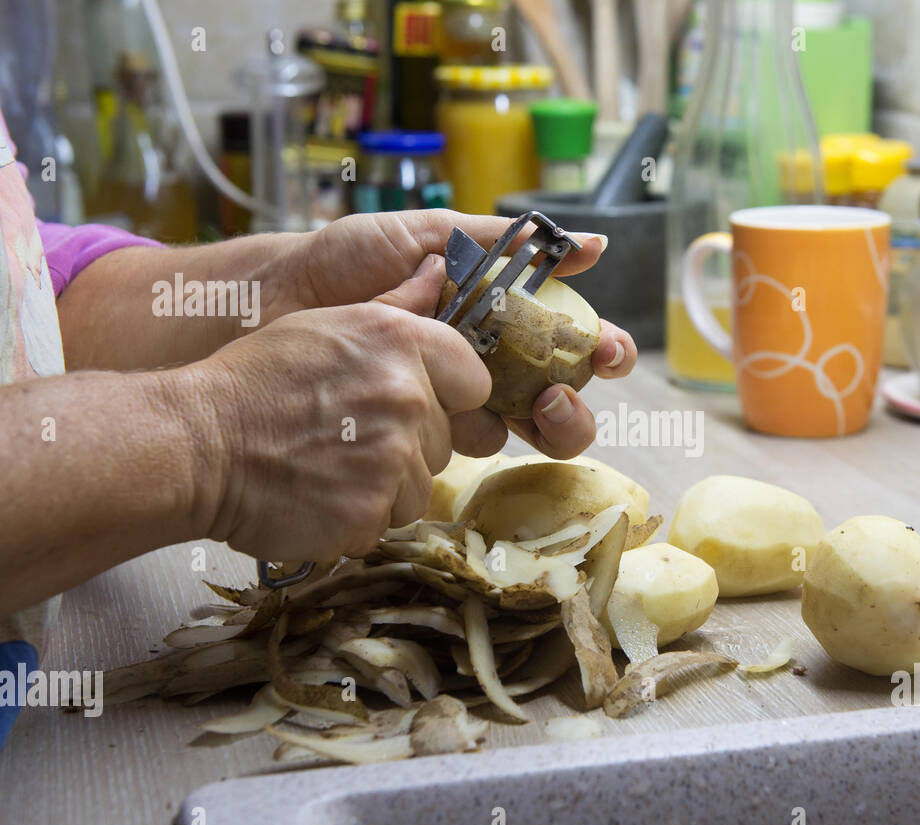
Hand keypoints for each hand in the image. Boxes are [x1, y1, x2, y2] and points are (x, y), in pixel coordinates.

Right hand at [183, 301, 488, 561]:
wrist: (196, 444)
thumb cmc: (256, 381)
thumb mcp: (325, 323)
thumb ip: (395, 305)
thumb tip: (437, 269)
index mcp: (401, 342)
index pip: (475, 381)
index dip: (449, 397)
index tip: (415, 405)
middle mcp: (407, 397)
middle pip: (445, 440)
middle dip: (408, 446)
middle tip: (347, 437)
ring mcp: (393, 459)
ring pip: (420, 487)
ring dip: (383, 486)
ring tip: (328, 466)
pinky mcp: (372, 512)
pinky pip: (386, 522)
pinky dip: (356, 518)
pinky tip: (318, 495)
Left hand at [275, 210, 637, 458]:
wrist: (269, 303)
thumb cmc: (344, 262)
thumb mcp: (429, 235)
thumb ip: (505, 241)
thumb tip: (591, 245)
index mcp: (495, 320)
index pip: (566, 343)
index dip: (599, 351)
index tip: (606, 348)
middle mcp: (483, 369)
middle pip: (556, 403)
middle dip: (573, 405)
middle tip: (558, 393)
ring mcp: (451, 406)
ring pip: (519, 433)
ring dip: (538, 426)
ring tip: (529, 405)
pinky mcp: (414, 439)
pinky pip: (462, 451)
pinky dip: (474, 436)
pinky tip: (465, 417)